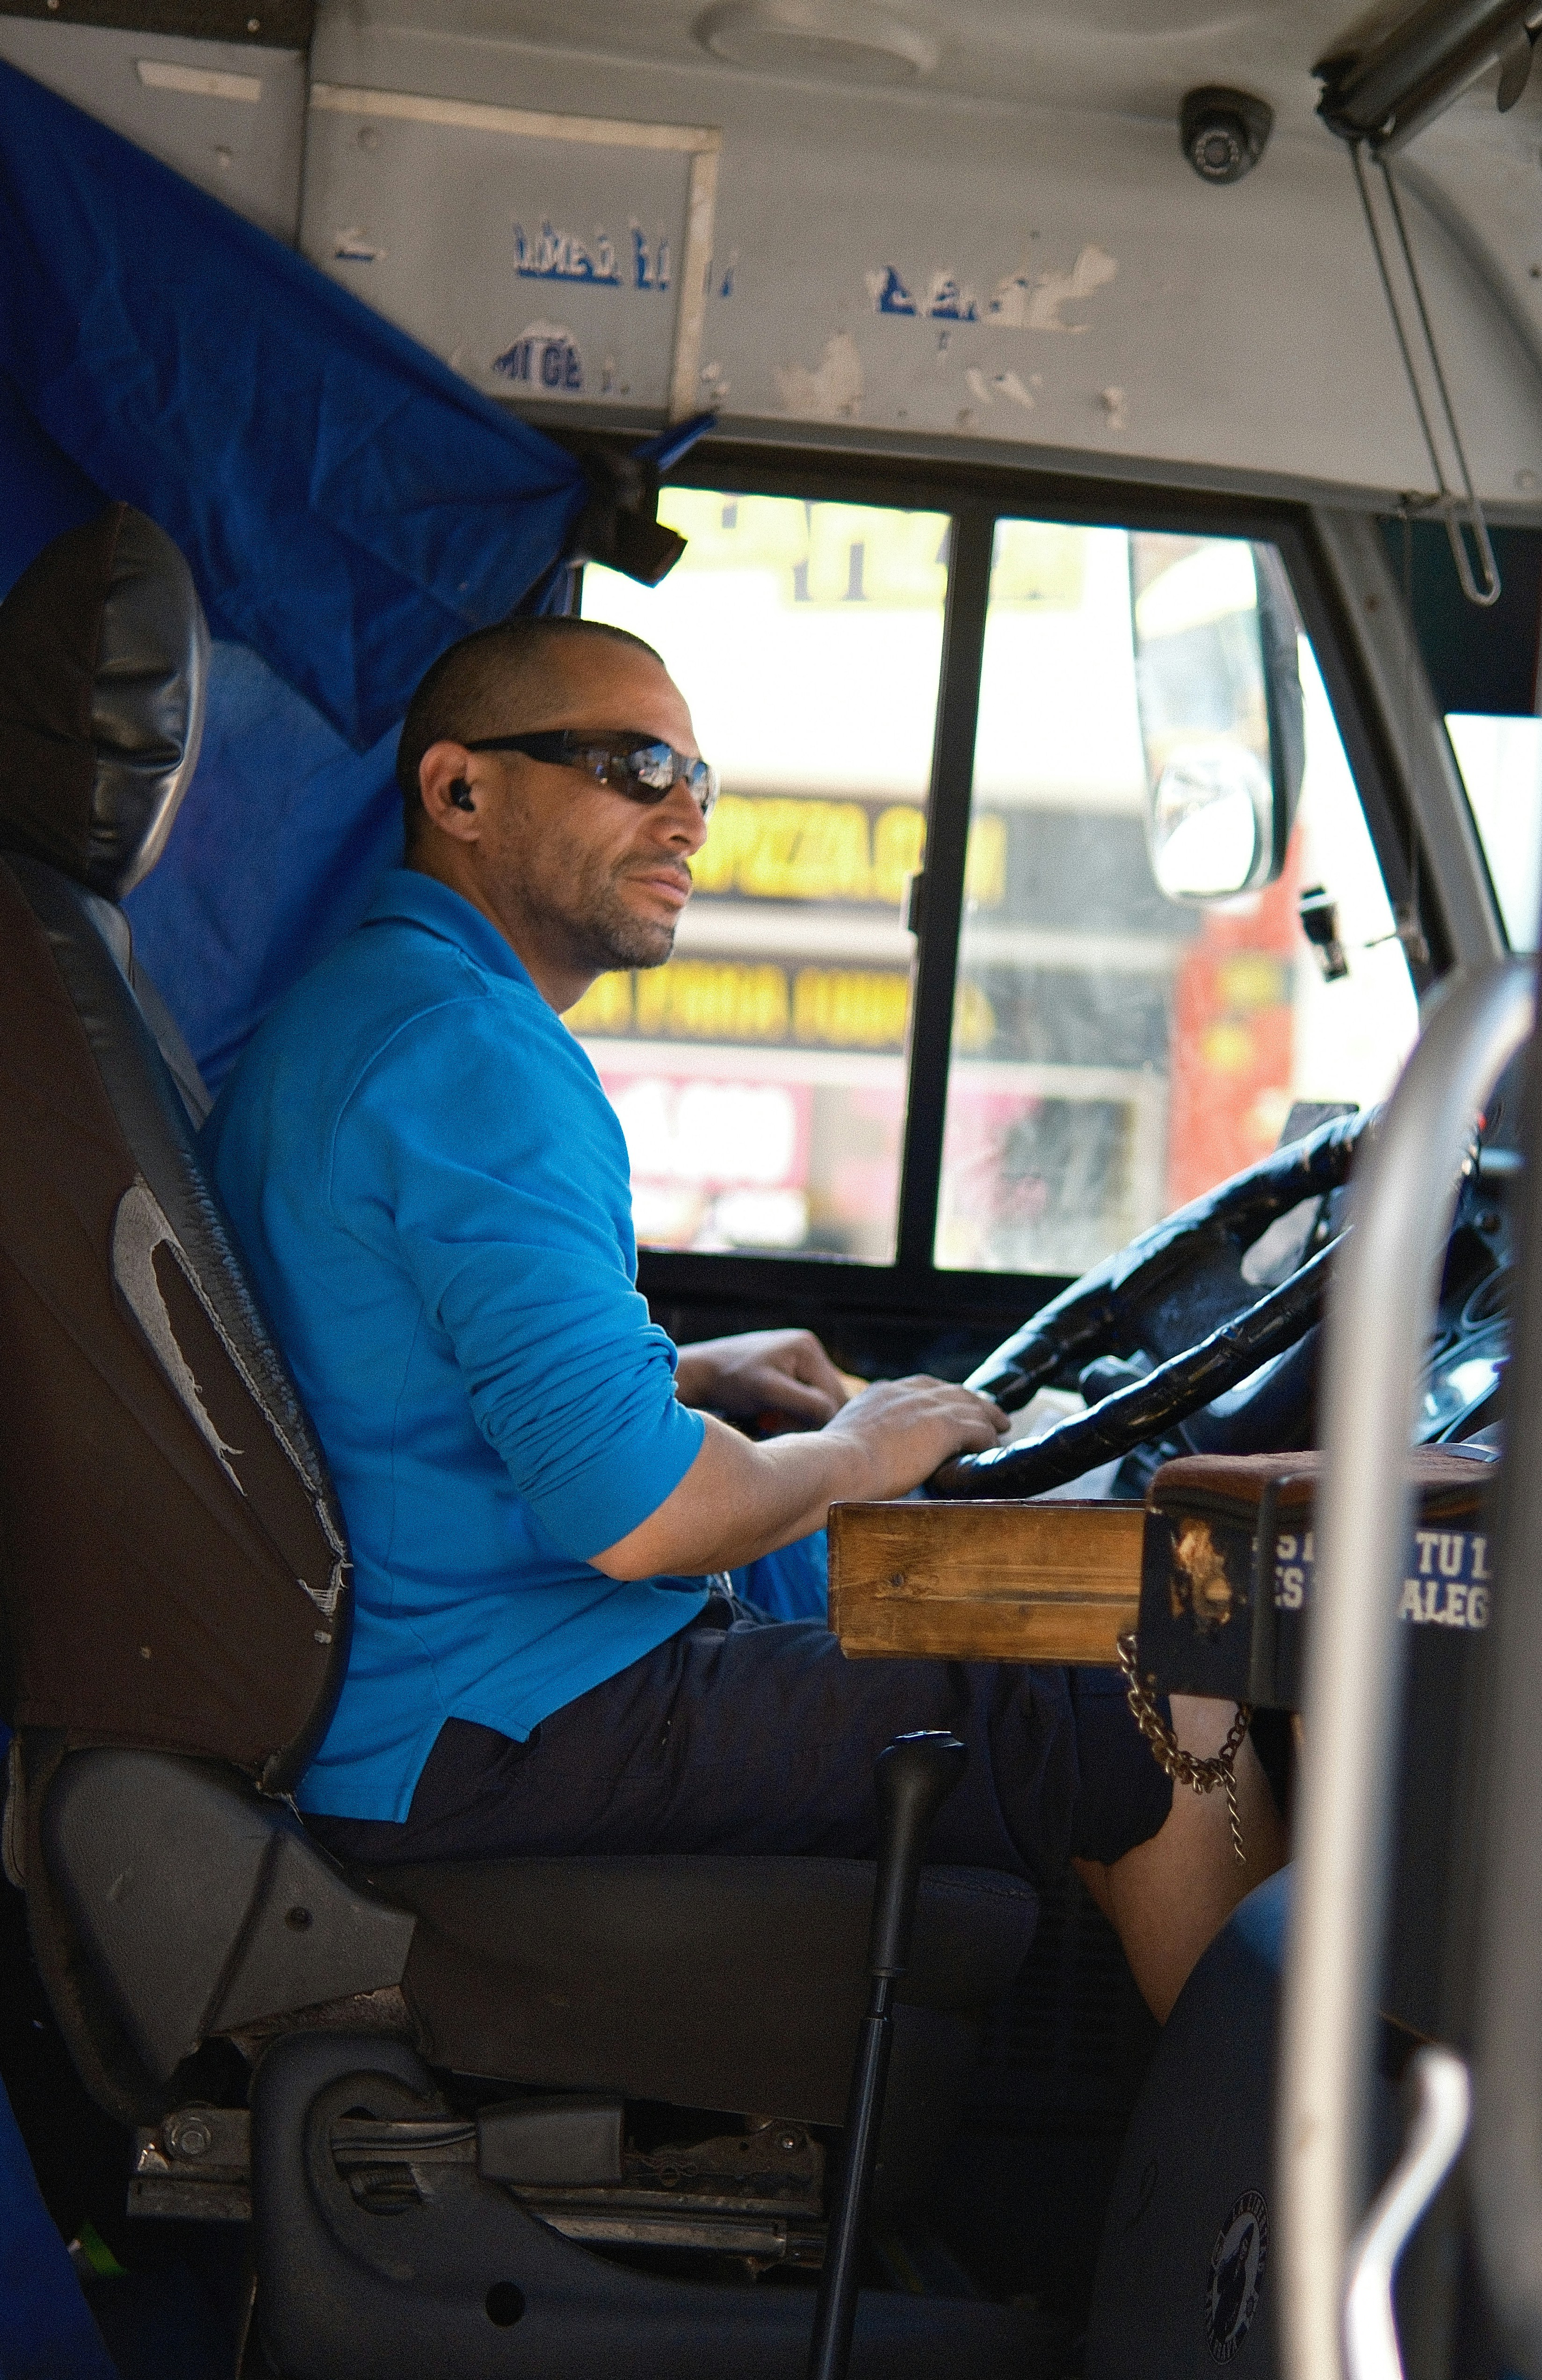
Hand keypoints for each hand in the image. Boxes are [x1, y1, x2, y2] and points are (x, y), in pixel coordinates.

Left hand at [674, 1329, 852, 1429]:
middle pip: (827, 1397)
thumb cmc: (729, 1382)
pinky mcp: (788, 1367)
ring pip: (815, 1399)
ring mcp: (798, 1356)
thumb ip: (807, 1403)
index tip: (785, 1428)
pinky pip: (802, 1396)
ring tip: (768, 1418)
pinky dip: (789, 1410)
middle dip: (806, 1417)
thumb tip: (836, 1413)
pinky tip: (768, 1413)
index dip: (817, 1421)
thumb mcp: (769, 1393)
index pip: (833, 1396)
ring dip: (797, 1416)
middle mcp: (808, 1347)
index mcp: (808, 1348)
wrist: (699, 1373)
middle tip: (775, 1424)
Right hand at [820, 1374, 1008, 1499]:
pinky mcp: (943, 1426)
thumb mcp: (841, 1441)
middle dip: (970, 1399)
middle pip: (949, 1389)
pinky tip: (992, 1447)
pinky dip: (987, 1437)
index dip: (938, 1395)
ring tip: (1000, 1426)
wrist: (834, 1465)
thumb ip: (858, 1440)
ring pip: (970, 1404)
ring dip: (987, 1415)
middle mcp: (904, 1393)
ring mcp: (925, 1407)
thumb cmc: (830, 1466)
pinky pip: (977, 1429)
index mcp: (879, 1394)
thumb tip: (858, 1456)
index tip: (947, 1404)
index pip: (918, 1386)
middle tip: (985, 1411)